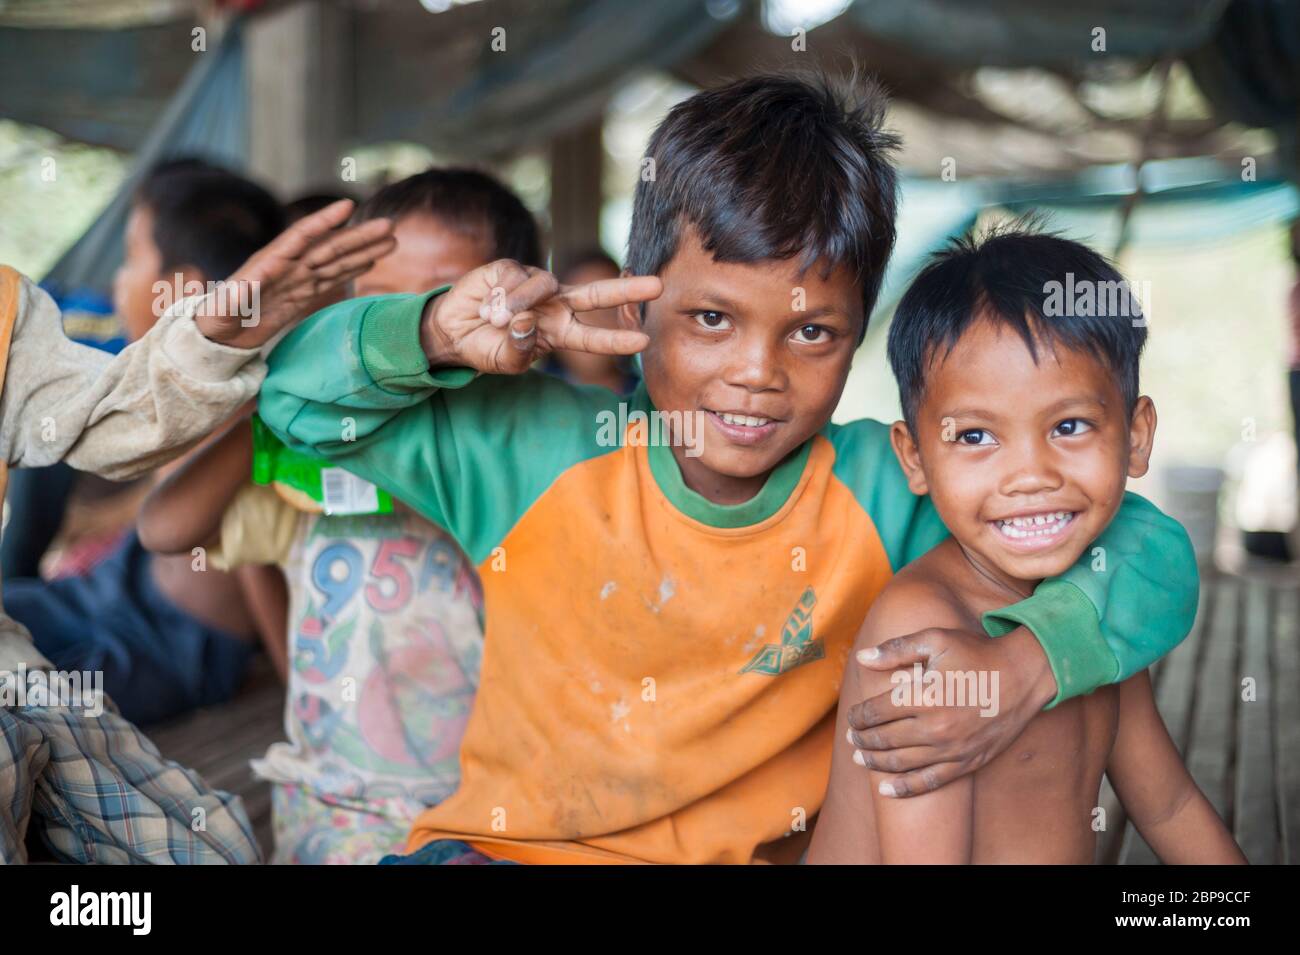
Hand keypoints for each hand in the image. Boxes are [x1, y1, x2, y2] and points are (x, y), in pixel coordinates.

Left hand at [194, 199, 395, 348]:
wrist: (216, 337)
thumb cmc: (214, 321)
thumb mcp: (220, 310)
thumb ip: (233, 297)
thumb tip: (243, 286)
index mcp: (269, 263)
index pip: (301, 237)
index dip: (324, 222)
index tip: (348, 206)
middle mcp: (287, 266)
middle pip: (328, 246)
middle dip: (358, 235)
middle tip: (389, 225)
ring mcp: (296, 280)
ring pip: (335, 260)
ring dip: (363, 249)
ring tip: (391, 239)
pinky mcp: (301, 295)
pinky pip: (331, 278)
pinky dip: (352, 269)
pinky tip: (371, 261)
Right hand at [420, 259, 660, 374]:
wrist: (453, 331)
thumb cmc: (486, 349)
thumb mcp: (506, 363)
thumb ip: (520, 349)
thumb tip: (528, 321)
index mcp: (561, 332)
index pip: (595, 337)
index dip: (617, 339)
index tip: (644, 341)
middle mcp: (556, 305)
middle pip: (597, 295)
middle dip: (627, 289)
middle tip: (658, 286)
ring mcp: (536, 285)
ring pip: (544, 286)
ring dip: (520, 304)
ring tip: (493, 319)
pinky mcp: (512, 268)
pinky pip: (516, 277)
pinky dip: (501, 294)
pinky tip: (487, 304)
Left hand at [846, 625, 1057, 795]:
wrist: (1023, 675)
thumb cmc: (976, 653)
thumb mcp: (936, 640)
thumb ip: (896, 649)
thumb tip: (862, 658)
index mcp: (924, 696)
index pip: (876, 712)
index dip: (858, 717)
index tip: (852, 716)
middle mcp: (935, 727)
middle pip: (885, 740)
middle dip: (863, 739)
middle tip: (852, 737)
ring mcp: (952, 749)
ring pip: (901, 763)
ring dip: (876, 762)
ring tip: (861, 757)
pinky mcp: (967, 762)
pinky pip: (930, 782)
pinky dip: (904, 787)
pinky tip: (885, 788)